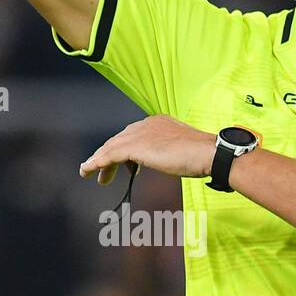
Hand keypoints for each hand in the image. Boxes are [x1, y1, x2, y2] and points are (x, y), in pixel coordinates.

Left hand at [80, 115, 216, 184]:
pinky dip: (96, 163)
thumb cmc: (202, 156)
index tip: (123, 167)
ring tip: (88, 173)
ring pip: (111, 147)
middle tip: (102, 173)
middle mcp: (146, 123)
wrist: (208, 153)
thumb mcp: (180, 151)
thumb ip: (166, 153)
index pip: (133, 135)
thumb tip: (163, 161)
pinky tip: (87, 170)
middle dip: (107, 157)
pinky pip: (109, 155)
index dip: (123, 151)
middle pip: (119, 140)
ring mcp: (140, 134)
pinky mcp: (135, 146)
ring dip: (98, 161)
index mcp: (157, 122)